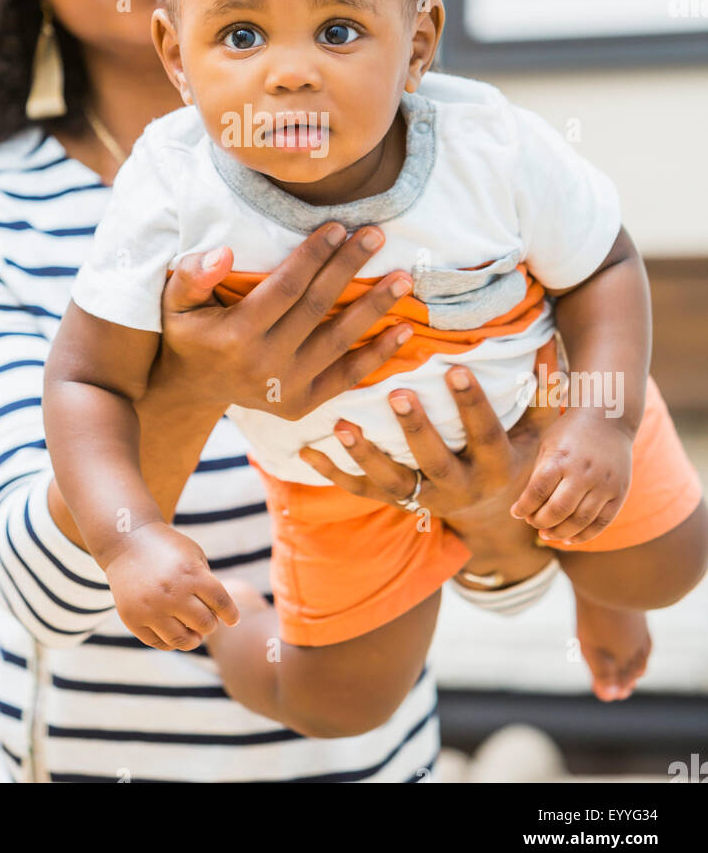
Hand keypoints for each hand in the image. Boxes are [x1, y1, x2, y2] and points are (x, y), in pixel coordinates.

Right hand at [104, 522, 239, 650]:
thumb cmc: (168, 549)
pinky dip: (171, 642)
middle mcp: (171, 592)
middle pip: (205, 624)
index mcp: (191, 573)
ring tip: (194, 633)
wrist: (127, 542)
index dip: (231, 615)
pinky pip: (159, 643)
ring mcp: (150, 608)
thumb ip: (209, 585)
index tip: (232, 620)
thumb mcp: (194, 556)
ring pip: (183, 640)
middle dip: (210, 624)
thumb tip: (219, 619)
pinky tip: (174, 632)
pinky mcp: (132, 619)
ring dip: (193, 638)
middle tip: (207, 620)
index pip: (221, 603)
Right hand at [149, 223, 414, 421]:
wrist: (191, 389)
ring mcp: (286, 388)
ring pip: (339, 340)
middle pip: (317, 307)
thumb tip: (223, 252)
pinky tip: (405, 330)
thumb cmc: (188, 333)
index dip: (314, 256)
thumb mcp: (175, 302)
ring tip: (404, 279)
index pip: (285, 288)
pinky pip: (347, 376)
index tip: (338, 227)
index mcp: (236, 336)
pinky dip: (378, 354)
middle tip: (377, 235)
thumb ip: (192, 275)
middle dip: (349, 267)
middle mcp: (264, 365)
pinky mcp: (303, 404)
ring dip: (375, 308)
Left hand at [299, 364, 559, 581]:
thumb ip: (541, 388)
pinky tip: (306, 449)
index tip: (457, 368)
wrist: (496, 515)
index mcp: (497, 466)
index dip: (472, 404)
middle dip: (415, 429)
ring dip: (365, 454)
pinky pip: (361, 491)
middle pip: (434, 461)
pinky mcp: (397, 502)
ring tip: (344, 423)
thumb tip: (547, 336)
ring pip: (392, 482)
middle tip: (396, 393)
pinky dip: (333, 471)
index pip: (485, 433)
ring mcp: (424, 498)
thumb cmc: (517, 452)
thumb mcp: (538, 429)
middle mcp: (459, 489)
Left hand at [510, 414, 632, 544]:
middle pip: (558, 509)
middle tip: (532, 523)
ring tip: (547, 534)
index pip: (537, 491)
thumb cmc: (570, 433)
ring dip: (560, 533)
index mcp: (560, 457)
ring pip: (580, 520)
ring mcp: (604, 483)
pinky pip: (602, 522)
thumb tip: (526, 508)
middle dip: (541, 522)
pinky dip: (584, 535)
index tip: (516, 513)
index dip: (524, 507)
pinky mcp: (619, 492)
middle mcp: (583, 472)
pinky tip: (569, 539)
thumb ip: (540, 474)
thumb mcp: (549, 444)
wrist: (609, 418)